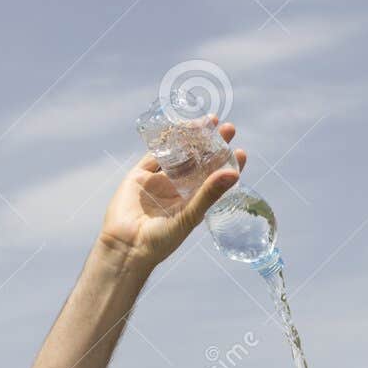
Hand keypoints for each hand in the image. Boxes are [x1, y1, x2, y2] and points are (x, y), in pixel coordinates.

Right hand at [97, 119, 247, 268]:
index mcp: (193, 202)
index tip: (241, 151)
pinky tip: (179, 128)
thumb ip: (209, 194)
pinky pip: (155, 154)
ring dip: (192, 138)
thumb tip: (233, 174)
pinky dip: (166, 140)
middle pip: (199, 162)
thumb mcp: (189, 215)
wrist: (126, 246)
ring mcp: (159, 181)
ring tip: (209, 121)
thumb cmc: (161, 240)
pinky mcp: (140, 175)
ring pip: (179, 154)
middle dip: (213, 145)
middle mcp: (178, 190)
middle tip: (227, 127)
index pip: (215, 179)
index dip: (228, 165)